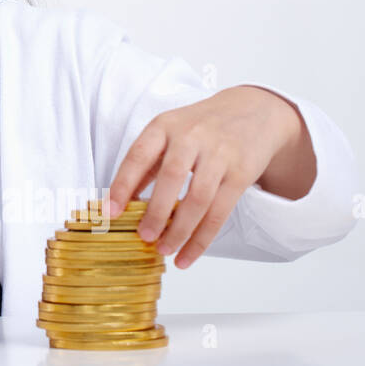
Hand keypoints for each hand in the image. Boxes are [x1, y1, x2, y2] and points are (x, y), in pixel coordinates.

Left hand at [104, 86, 304, 268]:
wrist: (254, 110)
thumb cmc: (202, 125)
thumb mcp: (170, 131)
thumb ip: (147, 162)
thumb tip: (120, 199)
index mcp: (165, 126)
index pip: (138, 156)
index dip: (122, 185)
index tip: (110, 211)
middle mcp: (191, 137)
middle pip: (171, 178)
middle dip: (155, 212)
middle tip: (144, 237)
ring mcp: (219, 154)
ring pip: (198, 199)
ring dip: (180, 231)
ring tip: (165, 250)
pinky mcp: (241, 173)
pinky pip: (219, 212)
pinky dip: (202, 238)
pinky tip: (188, 254)